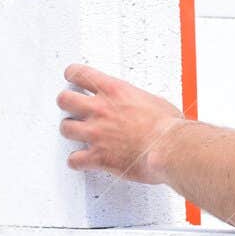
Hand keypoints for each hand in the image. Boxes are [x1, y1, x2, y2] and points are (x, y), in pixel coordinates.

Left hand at [57, 63, 185, 185]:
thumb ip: (139, 101)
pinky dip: (76, 161)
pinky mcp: (98, 156)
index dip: (72, 74)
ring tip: (76, 134)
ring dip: (70, 131)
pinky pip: (74, 159)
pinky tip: (82, 161)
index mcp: (114, 91)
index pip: (80, 74)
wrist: (169, 147)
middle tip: (71, 107)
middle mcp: (100, 109)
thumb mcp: (154, 101)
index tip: (71, 77)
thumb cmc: (167, 126)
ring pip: (65, 128)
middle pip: (65, 100)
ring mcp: (96, 133)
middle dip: (66, 103)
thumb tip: (144, 107)